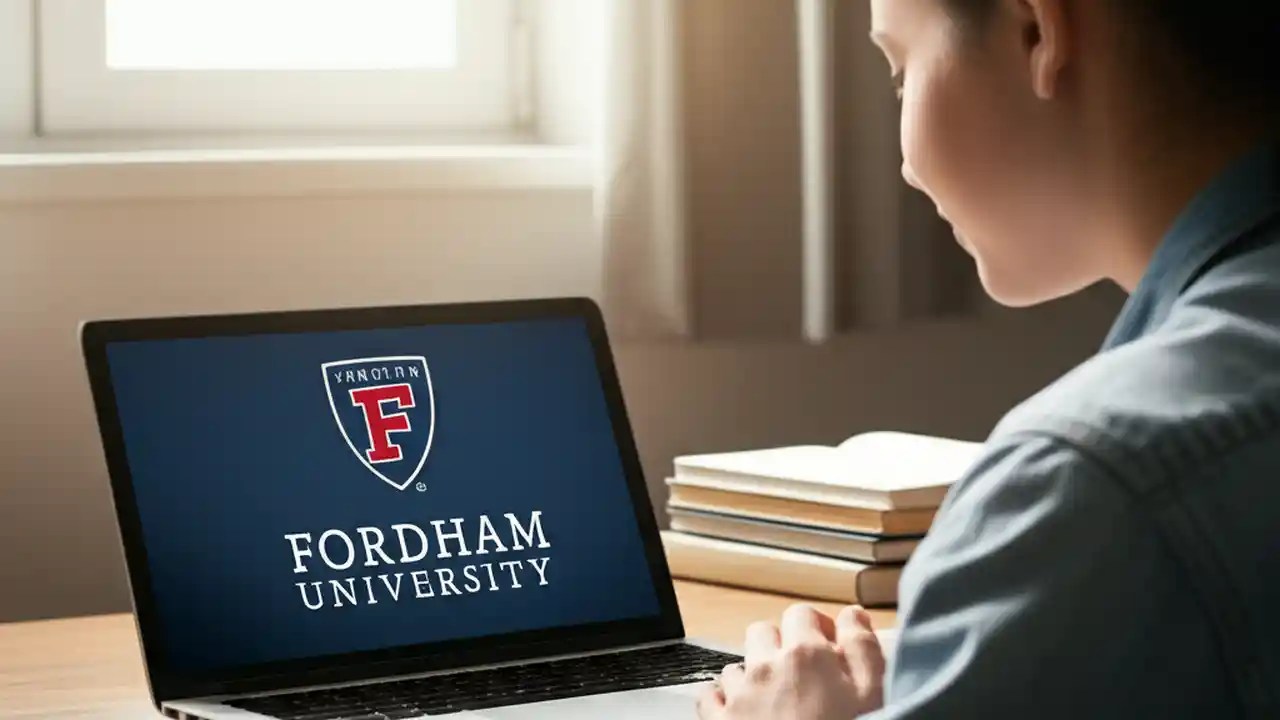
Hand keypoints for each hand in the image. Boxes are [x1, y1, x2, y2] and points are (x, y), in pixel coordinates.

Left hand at [696, 603, 885, 719]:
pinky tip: (745, 715)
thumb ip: (863, 648)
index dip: (816, 628)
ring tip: (777, 703)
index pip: (802, 614)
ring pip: (738, 665)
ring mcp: (738, 694)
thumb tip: (853, 615)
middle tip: (802, 677)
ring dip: (754, 676)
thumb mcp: (873, 695)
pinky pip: (710, 695)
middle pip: (763, 633)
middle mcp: (766, 666)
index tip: (827, 648)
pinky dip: (725, 700)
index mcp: (806, 654)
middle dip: (780, 647)